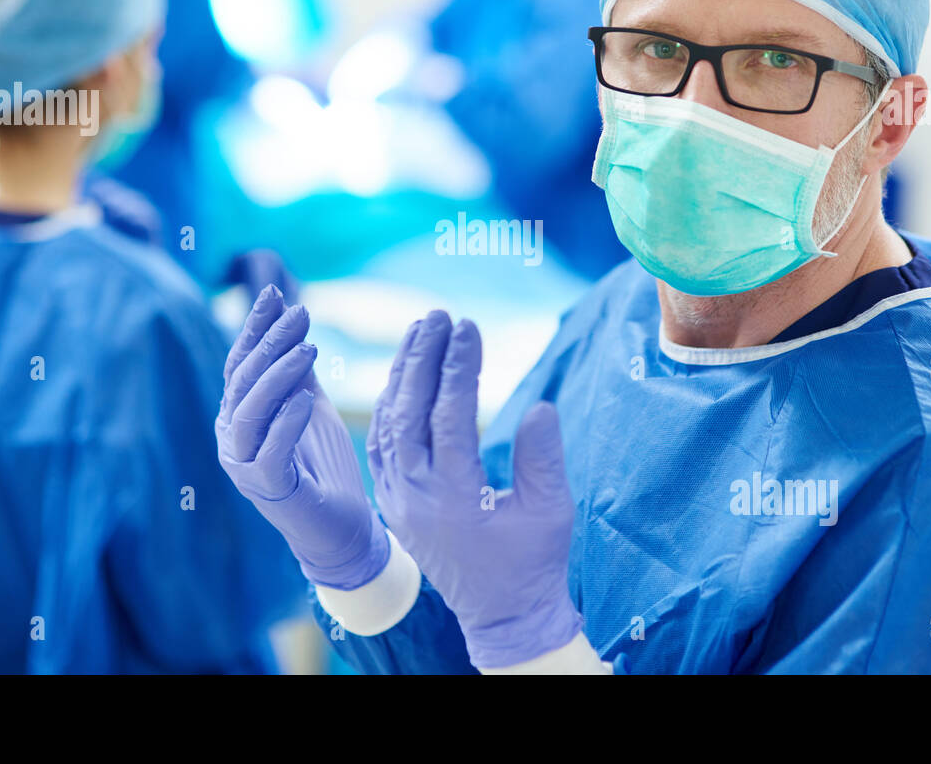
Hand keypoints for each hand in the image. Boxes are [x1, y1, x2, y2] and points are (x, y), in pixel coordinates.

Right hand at [216, 285, 388, 589]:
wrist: (343, 525)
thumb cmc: (323, 464)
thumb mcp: (311, 402)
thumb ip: (298, 367)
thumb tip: (292, 313)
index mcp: (239, 416)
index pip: (240, 363)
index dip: (255, 328)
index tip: (276, 294)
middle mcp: (233, 438)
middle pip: (244, 381)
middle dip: (271, 343)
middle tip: (302, 314)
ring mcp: (244, 466)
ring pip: (250, 412)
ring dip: (278, 377)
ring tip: (309, 349)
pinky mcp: (267, 490)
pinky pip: (270, 452)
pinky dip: (286, 423)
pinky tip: (307, 400)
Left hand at [367, 310, 581, 667]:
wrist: (501, 615)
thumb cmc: (534, 563)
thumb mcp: (550, 512)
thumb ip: (542, 459)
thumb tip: (540, 406)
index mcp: (454, 499)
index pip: (449, 418)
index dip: (459, 368)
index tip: (469, 325)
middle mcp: (414, 497)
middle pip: (409, 412)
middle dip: (423, 358)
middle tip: (439, 315)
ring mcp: (397, 500)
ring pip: (388, 424)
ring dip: (403, 374)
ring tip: (420, 330)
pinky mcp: (392, 501)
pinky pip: (381, 444)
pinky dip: (390, 404)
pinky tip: (403, 374)